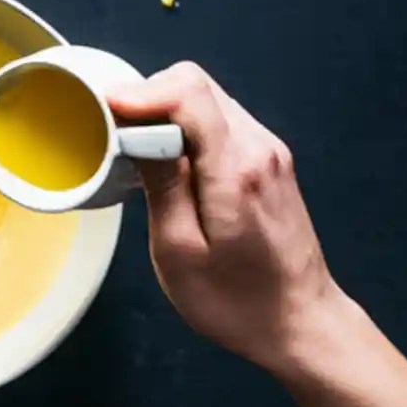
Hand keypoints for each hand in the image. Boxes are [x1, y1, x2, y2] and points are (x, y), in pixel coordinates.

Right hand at [110, 62, 338, 372]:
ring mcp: (268, 151)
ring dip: (166, 112)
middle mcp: (259, 148)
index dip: (139, 93)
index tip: (105, 109)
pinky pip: (220, 121)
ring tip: (136, 149)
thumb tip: (137, 132)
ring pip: (208, 98)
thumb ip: (161, 184)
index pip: (189, 93)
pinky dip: (186, 126)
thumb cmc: (237, 301)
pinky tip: (168, 161)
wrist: (301, 323)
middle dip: (148, 98)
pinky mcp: (268, 161)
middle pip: (196, 84)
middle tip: (113, 131)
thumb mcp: (179, 251)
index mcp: (235, 170)